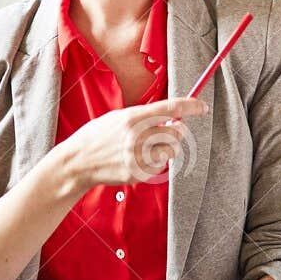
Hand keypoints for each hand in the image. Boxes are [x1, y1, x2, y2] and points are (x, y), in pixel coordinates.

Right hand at [52, 96, 207, 191]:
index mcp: (132, 117)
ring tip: (149, 147)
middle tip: (169, 130)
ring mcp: (137, 156)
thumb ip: (144, 116)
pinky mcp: (136, 173)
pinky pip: (160, 167)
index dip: (190, 106)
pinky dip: (156, 163)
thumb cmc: (99, 136)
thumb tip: (173, 117)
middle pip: (176, 132)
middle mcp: (137, 136)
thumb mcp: (119, 117)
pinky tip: (140, 160)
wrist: (78, 161)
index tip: (202, 107)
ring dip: (166, 148)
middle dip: (177, 131)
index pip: (170, 108)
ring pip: (171, 151)